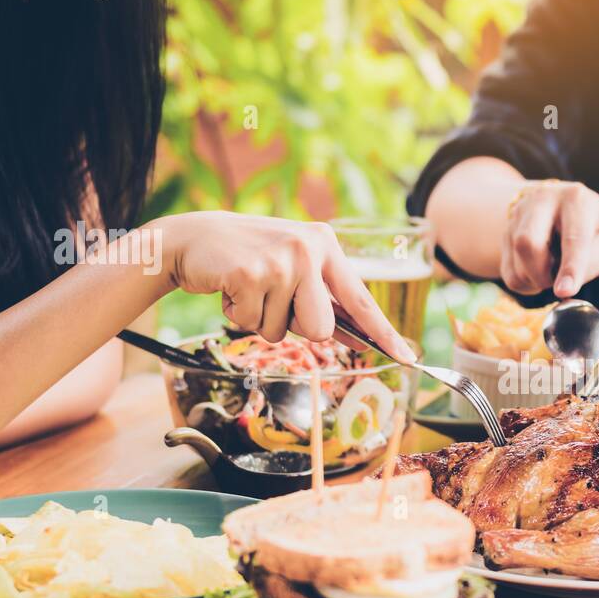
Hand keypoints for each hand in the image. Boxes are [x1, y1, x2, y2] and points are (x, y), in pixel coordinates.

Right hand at [156, 212, 415, 362]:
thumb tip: (358, 338)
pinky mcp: (249, 274)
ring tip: (249, 290)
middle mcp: (308, 249)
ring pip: (284, 332)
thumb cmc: (247, 259)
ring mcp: (280, 261)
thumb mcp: (293, 269)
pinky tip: (230, 288)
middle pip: (321, 330)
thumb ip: (323, 300)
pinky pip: (254, 324)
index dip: (384, 334)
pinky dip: (238, 315)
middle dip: (294, 326)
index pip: (361, 300)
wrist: (190, 239)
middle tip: (270, 297)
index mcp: (325, 245)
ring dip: (262, 321)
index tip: (408, 358)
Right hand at [502, 180, 598, 296]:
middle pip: (527, 243)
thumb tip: (565, 287)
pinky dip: (524, 282)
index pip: (573, 238)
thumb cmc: (588, 227)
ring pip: (516, 259)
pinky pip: (508, 271)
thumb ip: (592, 263)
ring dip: (534, 279)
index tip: (564, 292)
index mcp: (576, 200)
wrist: (559, 205)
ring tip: (550, 271)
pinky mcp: (505, 230)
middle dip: (541, 275)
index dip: (570, 268)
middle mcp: (543, 200)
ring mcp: (519, 213)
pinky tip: (537, 271)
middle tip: (555, 283)